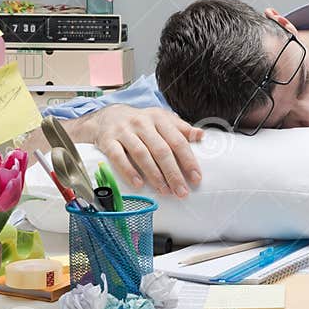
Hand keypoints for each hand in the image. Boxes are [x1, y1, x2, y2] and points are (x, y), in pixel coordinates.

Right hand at [77, 105, 203, 196]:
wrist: (107, 116)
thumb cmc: (140, 122)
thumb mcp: (161, 120)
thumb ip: (181, 128)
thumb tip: (200, 135)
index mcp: (159, 118)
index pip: (177, 140)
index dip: (188, 160)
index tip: (196, 178)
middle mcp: (142, 123)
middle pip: (161, 150)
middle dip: (173, 173)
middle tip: (181, 191)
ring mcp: (124, 131)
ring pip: (142, 154)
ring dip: (155, 175)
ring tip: (164, 191)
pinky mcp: (108, 140)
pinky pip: (118, 157)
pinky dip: (129, 171)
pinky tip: (138, 184)